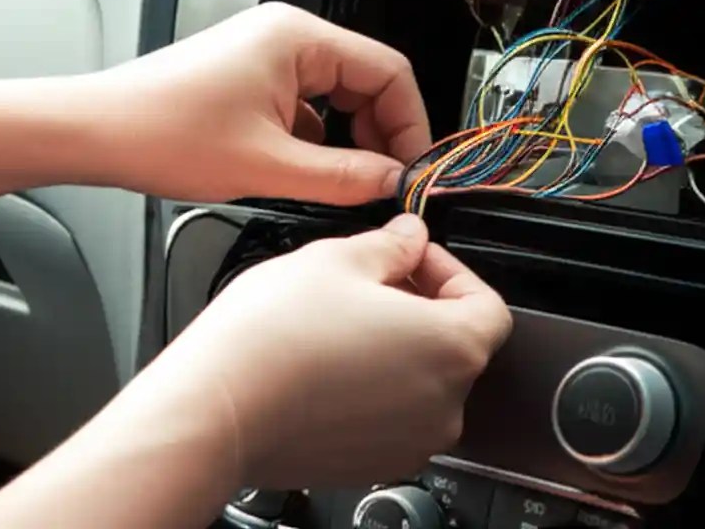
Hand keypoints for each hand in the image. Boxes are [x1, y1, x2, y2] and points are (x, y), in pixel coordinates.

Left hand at [87, 2, 430, 204]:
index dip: (410, 124)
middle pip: (368, 83)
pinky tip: (306, 175)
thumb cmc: (159, 131)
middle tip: (385, 183)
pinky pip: (308, 109)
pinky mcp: (252, 80)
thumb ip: (345, 177)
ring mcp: (268, 57)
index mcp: (298, 37)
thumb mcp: (269, 166)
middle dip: (381, 135)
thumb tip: (392, 181)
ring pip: (338, 100)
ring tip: (343, 183)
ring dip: (348, 142)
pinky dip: (318, 143)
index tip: (413, 167)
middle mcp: (286, 36)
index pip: (389, 72)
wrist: (93, 133)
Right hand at [145, 214, 511, 488]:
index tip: (412, 257)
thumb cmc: (273, 338)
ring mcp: (410, 443)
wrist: (216, 410)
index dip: (450, 271)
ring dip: (395, 347)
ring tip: (341, 321)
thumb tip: (410, 238)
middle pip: (455, 344)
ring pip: (421, 382)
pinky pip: (389, 417)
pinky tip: (326, 363)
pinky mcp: (372, 466)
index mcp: (454, 348)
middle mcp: (445, 405)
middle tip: (371, 281)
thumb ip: (392, 245)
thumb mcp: (338, 258)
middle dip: (420, 306)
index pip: (488, 304)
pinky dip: (372, 388)